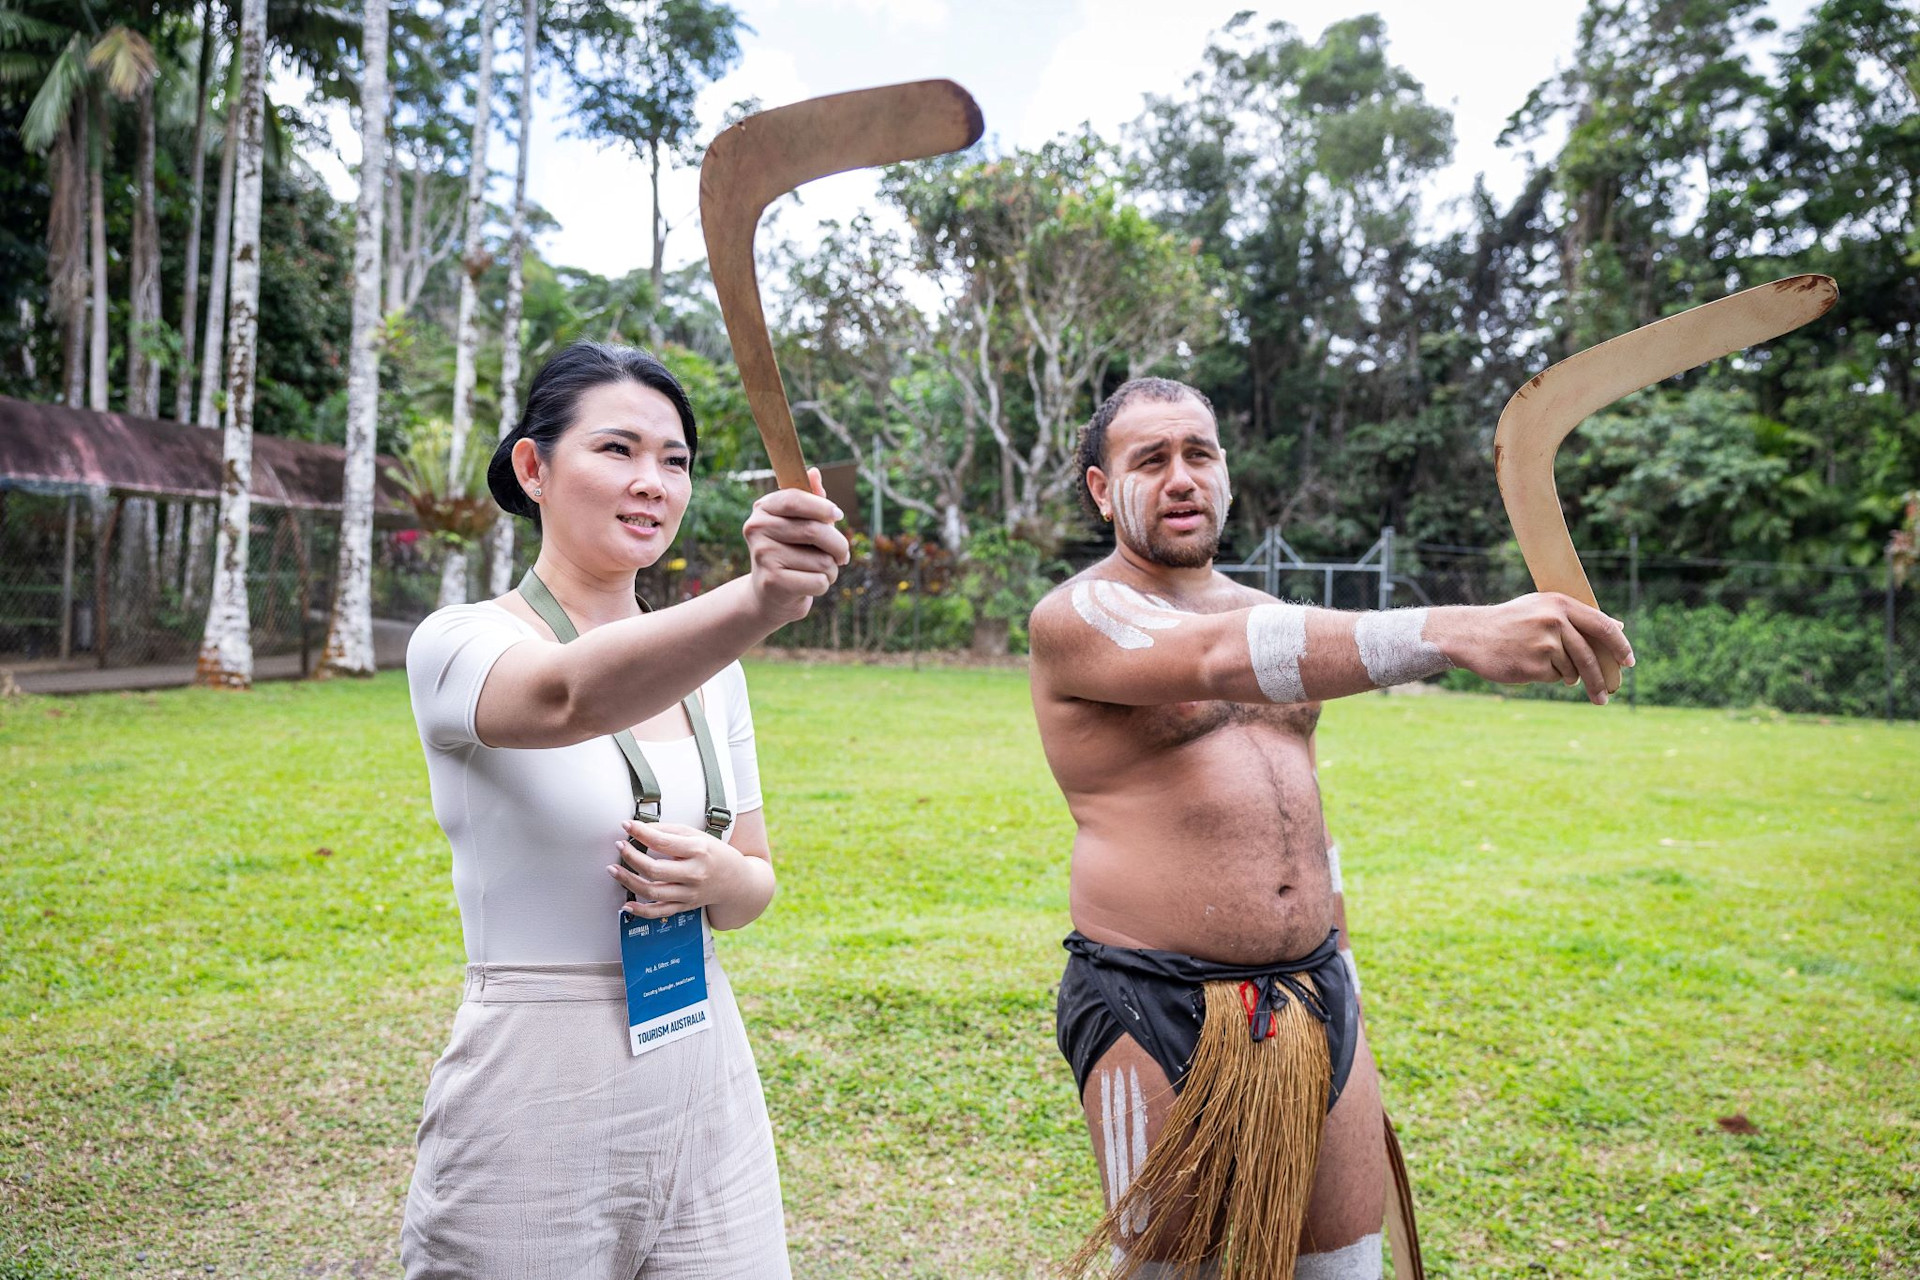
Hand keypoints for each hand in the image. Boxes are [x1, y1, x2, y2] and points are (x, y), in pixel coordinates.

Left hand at [607, 820, 751, 918]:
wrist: (737, 882)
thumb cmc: (714, 854)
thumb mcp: (697, 835)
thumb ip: (669, 831)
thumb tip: (640, 829)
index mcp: (698, 851)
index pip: (663, 842)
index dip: (641, 832)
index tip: (625, 825)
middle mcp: (694, 874)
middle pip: (655, 869)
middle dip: (631, 857)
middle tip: (619, 845)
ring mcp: (689, 893)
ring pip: (653, 892)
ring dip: (628, 881)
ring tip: (613, 869)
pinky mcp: (685, 907)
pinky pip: (659, 912)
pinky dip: (640, 911)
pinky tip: (626, 904)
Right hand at [742, 467, 849, 625]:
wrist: (770, 595)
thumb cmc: (791, 552)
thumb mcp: (799, 525)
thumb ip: (809, 500)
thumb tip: (814, 472)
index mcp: (763, 509)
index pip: (796, 499)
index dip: (822, 507)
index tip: (838, 516)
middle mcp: (757, 529)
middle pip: (814, 530)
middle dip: (839, 545)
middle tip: (842, 555)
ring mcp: (763, 555)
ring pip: (822, 560)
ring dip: (831, 569)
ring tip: (818, 571)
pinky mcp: (772, 582)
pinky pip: (818, 581)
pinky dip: (823, 585)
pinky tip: (809, 585)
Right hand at [1430, 593, 1634, 704]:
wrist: (1471, 635)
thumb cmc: (1510, 622)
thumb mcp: (1543, 608)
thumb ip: (1578, 616)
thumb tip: (1618, 626)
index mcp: (1560, 604)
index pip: (1602, 626)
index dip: (1619, 646)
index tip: (1628, 662)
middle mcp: (1555, 621)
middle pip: (1590, 656)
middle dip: (1600, 680)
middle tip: (1604, 696)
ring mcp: (1545, 643)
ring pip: (1571, 670)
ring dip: (1564, 675)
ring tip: (1542, 664)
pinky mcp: (1534, 664)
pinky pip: (1553, 678)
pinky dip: (1546, 677)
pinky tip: (1527, 665)